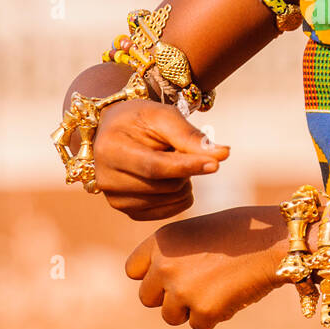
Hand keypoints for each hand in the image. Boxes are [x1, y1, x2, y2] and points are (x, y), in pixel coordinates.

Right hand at [93, 100, 229, 219]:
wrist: (117, 130)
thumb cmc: (141, 120)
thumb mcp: (164, 116)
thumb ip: (190, 136)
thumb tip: (222, 155)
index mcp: (111, 150)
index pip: (156, 167)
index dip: (188, 166)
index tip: (216, 163)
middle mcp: (107, 180)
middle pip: (166, 185)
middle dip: (185, 169)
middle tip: (178, 149)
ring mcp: (116, 200)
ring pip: (170, 199)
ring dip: (182, 180)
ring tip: (168, 160)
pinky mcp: (129, 212)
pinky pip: (169, 211)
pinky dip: (179, 195)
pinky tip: (168, 177)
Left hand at [124, 204, 289, 328]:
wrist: (275, 241)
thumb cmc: (243, 232)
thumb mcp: (198, 233)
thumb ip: (174, 255)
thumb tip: (161, 285)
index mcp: (161, 241)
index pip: (133, 270)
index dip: (152, 275)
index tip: (169, 276)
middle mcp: (164, 265)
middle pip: (147, 298)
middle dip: (169, 297)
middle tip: (197, 287)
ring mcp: (181, 290)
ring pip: (171, 316)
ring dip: (191, 308)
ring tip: (218, 287)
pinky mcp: (202, 310)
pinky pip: (199, 324)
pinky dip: (216, 315)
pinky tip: (233, 293)